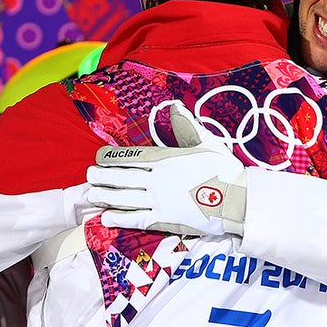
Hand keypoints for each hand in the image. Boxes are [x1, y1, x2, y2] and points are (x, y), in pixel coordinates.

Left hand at [86, 102, 247, 236]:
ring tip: (91, 195)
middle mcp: (158, 179)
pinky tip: (107, 217)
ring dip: (106, 196)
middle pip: (123, 177)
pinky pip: (137, 219)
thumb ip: (186, 125)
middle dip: (103, 176)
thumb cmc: (224, 170)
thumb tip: (175, 106)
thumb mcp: (206, 142)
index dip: (112, 158)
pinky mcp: (165, 220)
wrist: (237, 200)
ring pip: (125, 198)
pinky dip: (120, 218)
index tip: (99, 158)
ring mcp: (159, 201)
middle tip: (88, 176)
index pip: (131, 157)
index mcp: (166, 159)